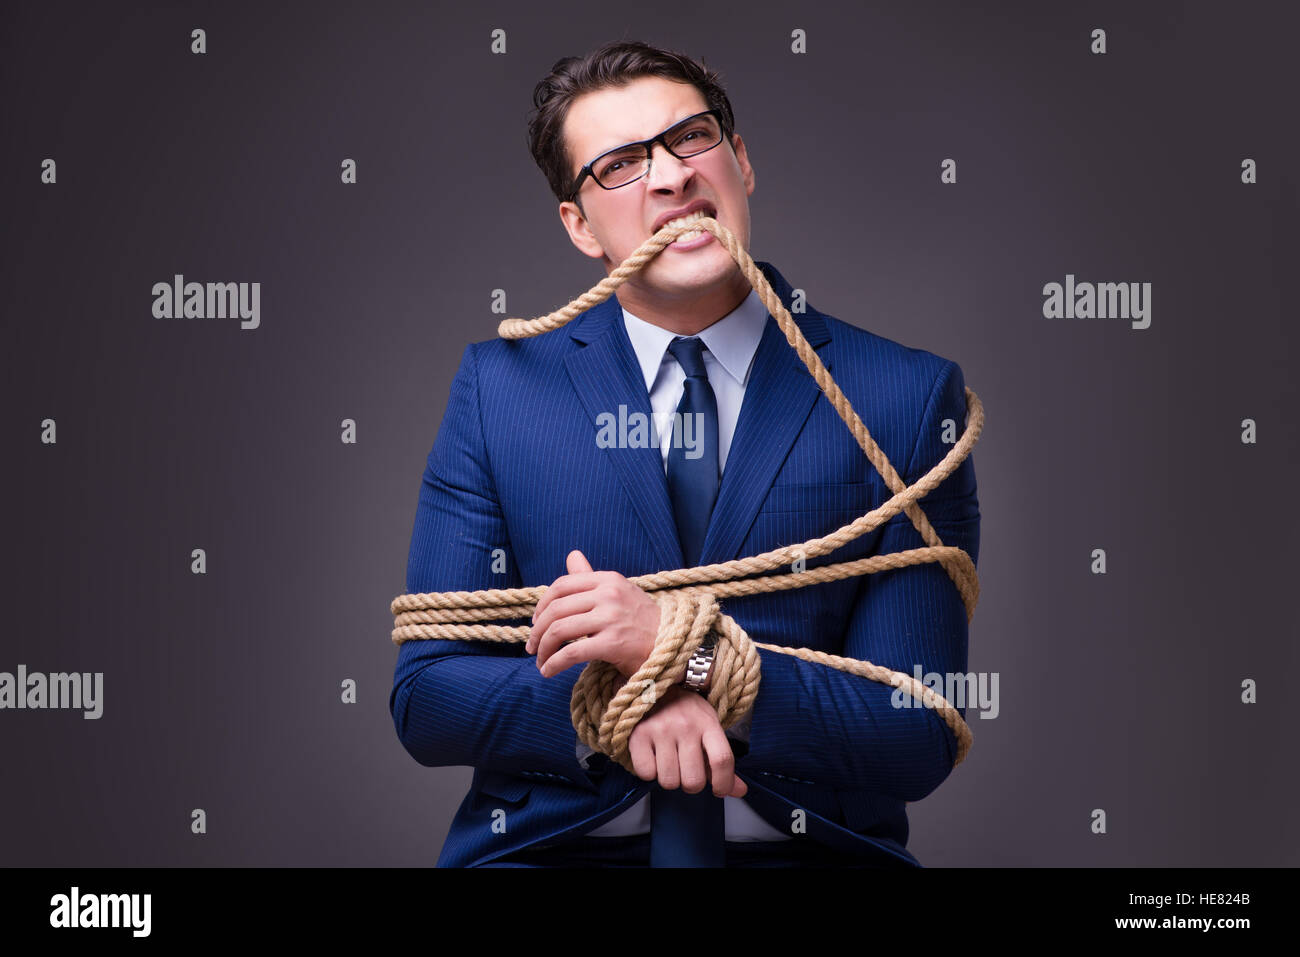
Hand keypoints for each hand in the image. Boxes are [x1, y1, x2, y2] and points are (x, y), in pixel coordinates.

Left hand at [526, 550, 660, 678]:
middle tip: (532, 646)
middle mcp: (609, 594)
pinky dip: (554, 663)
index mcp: (608, 579)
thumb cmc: (642, 621)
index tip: (536, 621)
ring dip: (543, 649)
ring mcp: (611, 618)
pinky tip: (548, 671)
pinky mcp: (613, 643)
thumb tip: (571, 555)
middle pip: (556, 609)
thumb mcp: (618, 591)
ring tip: (540, 661)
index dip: (542, 604)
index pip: (562, 585)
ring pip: (560, 630)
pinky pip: (572, 653)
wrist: (672, 645)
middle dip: (538, 630)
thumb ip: (591, 577)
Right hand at [629, 684, 747, 798]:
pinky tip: (653, 758)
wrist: (657, 687)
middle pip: (693, 780)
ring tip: (670, 763)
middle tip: (687, 771)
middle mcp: (685, 725)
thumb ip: (722, 762)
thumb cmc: (687, 714)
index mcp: (708, 723)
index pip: (722, 760)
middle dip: (691, 784)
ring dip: (670, 779)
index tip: (719, 789)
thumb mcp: (709, 730)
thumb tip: (740, 791)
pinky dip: (649, 772)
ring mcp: (661, 729)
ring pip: (669, 781)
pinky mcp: (638, 735)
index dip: (724, 783)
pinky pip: (646, 773)